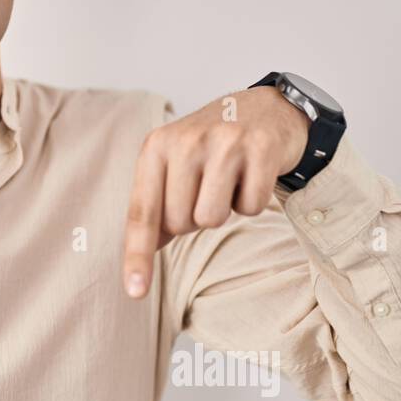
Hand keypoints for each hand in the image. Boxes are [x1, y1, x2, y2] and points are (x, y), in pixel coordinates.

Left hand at [121, 85, 309, 297]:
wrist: (265, 108)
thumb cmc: (211, 147)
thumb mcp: (173, 165)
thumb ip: (156, 205)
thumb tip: (142, 253)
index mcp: (155, 147)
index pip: (142, 213)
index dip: (137, 256)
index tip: (135, 292)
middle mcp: (185, 141)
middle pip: (181, 223)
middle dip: (195, 217)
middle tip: (207, 187)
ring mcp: (224, 142)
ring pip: (213, 219)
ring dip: (224, 210)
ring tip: (229, 180)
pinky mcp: (261, 148)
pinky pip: (252, 207)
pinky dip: (253, 201)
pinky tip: (252, 174)